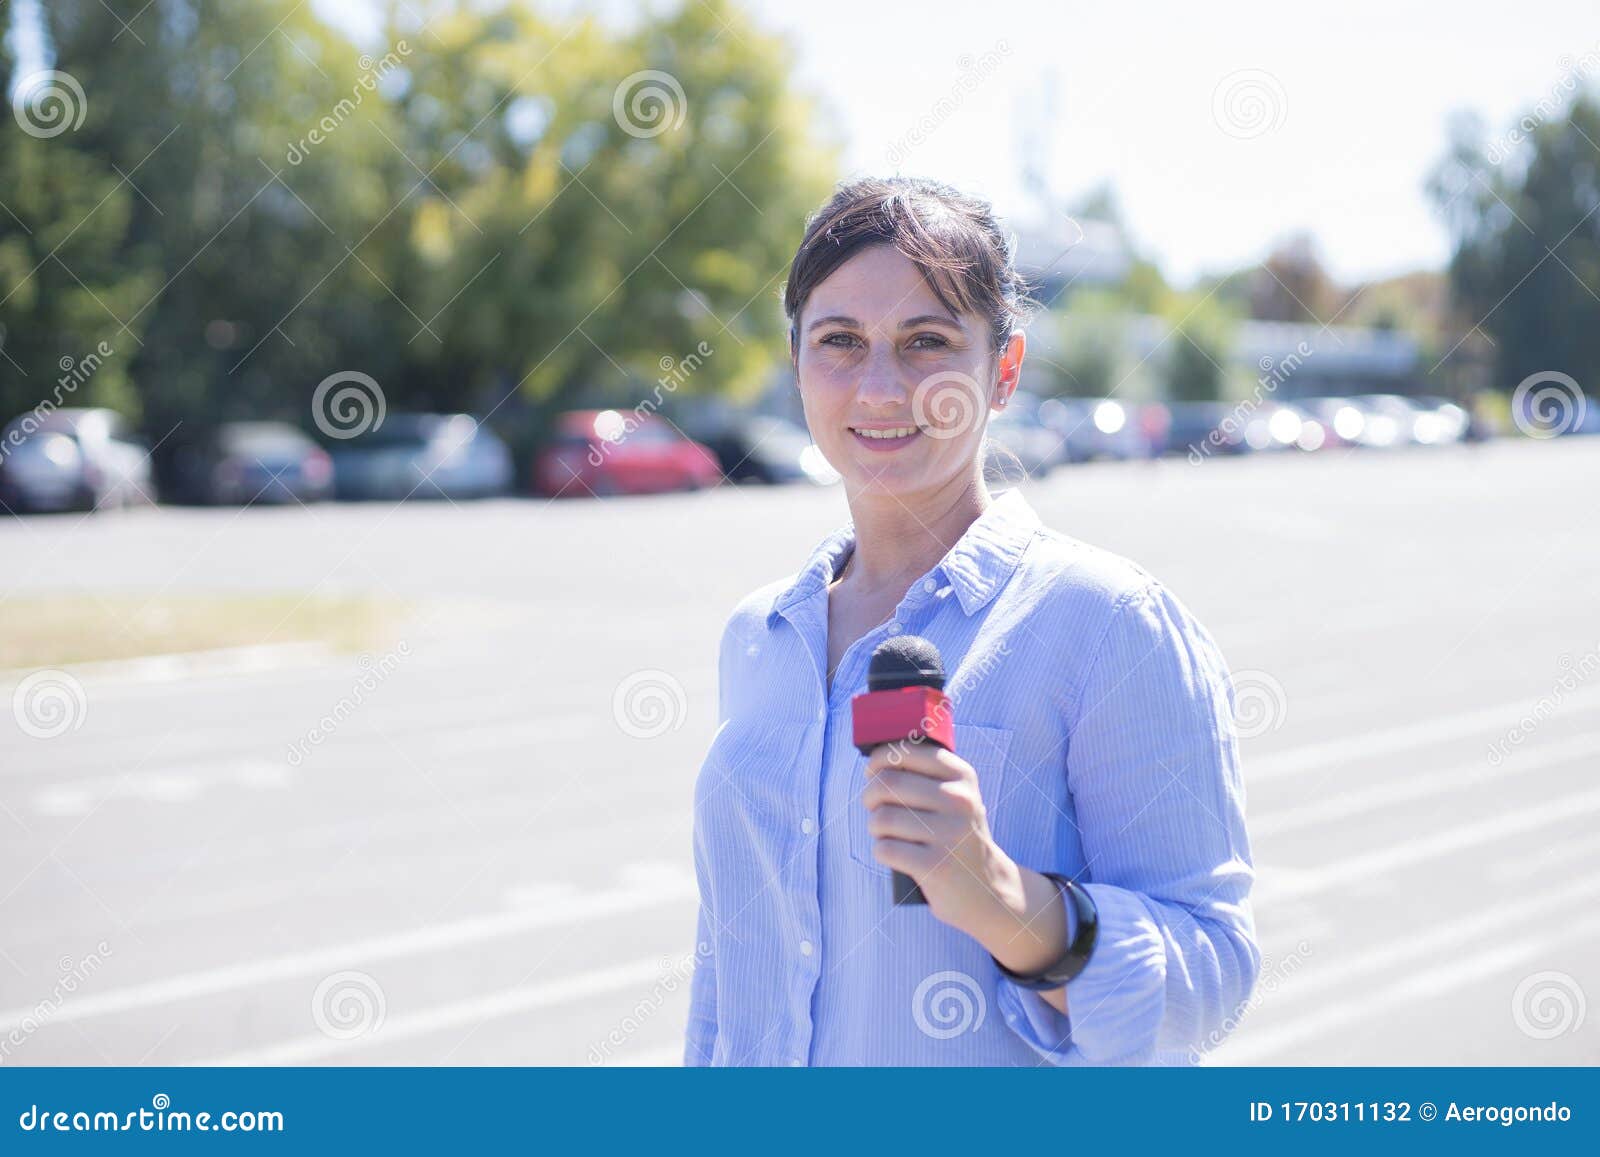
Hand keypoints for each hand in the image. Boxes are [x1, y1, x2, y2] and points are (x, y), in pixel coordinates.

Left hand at [860, 738, 1023, 936]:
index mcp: (962, 775)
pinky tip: (894, 854)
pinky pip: (885, 849)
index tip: (873, 773)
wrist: (988, 889)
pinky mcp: (936, 865)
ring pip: (882, 818)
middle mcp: (959, 800)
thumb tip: (874, 761)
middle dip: (870, 796)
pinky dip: (881, 851)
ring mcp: (949, 834)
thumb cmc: (956, 836)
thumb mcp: (956, 797)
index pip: (906, 751)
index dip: (878, 759)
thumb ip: (925, 774)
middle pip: (887, 783)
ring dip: (874, 827)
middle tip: (873, 807)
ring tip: (886, 833)